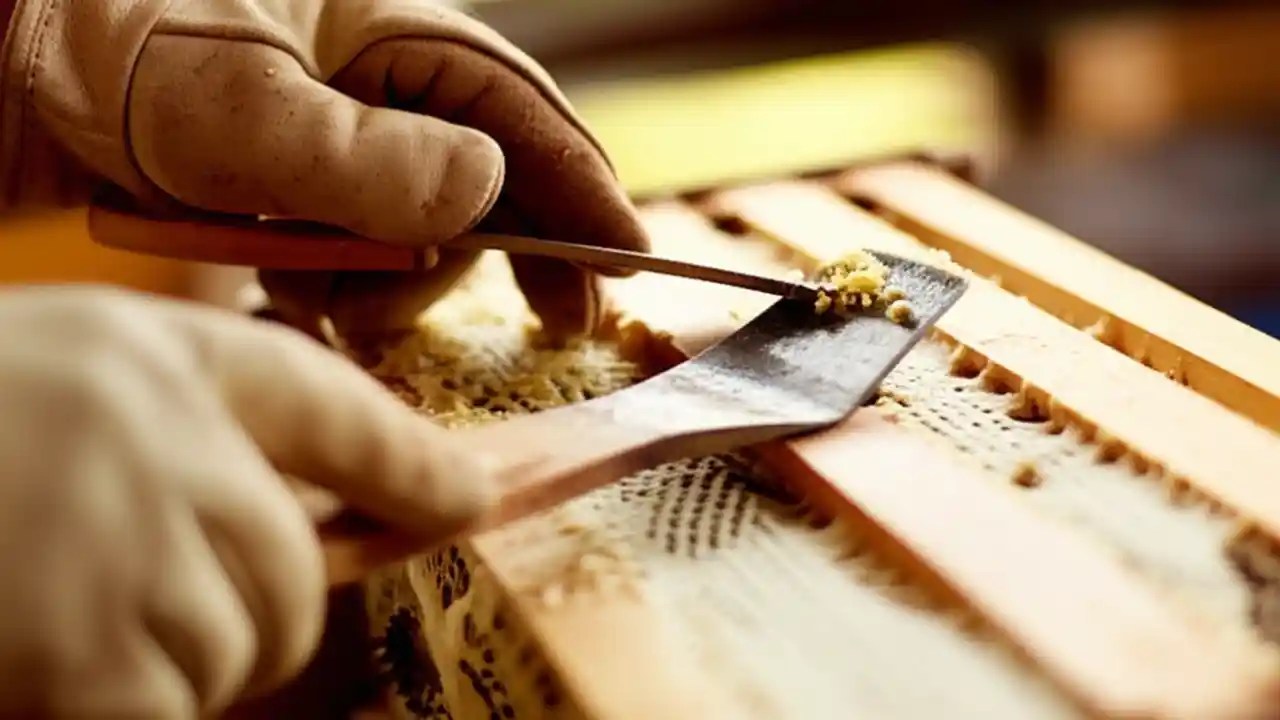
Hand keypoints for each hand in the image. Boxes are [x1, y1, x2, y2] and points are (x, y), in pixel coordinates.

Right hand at [0, 285, 492, 716]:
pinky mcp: (79, 652)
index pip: (328, 406)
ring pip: (237, 648)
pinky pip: (167, 706)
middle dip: (256, 612)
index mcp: (152, 356)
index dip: (411, 464)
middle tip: (154, 612)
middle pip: (295, 568)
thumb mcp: (68, 390)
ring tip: (58, 614)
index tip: (473, 500)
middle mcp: (162, 437)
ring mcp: (126, 543)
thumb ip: (190, 440)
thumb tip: (321, 528)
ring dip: (175, 662)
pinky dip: (121, 705)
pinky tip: (38, 658)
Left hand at [1, 0, 648, 339]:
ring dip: (396, 288)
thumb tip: (484, 190)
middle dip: (499, 258)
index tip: (634, 260)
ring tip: (325, 300)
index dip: (587, 189)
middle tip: (553, 325)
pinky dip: (347, 291)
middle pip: (495, 185)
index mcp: (395, 34)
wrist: (11, 77)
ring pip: (428, 235)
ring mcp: (348, 142)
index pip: (523, 113)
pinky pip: (366, 254)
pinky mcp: (309, 189)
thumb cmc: (112, 50)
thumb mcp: (235, 106)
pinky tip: (300, 294)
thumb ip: (361, 157)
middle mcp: (387, 87)